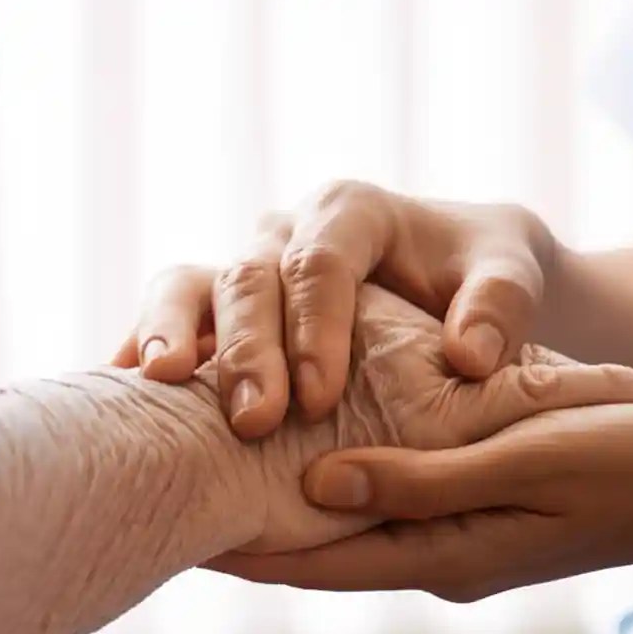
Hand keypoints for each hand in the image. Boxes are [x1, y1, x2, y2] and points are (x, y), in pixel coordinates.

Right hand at [112, 181, 557, 438]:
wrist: (460, 276)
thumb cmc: (484, 275)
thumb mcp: (511, 278)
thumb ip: (498, 308)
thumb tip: (466, 357)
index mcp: (353, 213)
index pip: (322, 261)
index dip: (315, 325)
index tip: (320, 395)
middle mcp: (289, 232)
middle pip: (251, 277)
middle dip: (248, 348)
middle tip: (255, 420)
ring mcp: (248, 266)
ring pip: (192, 282)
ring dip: (172, 331)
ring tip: (157, 381)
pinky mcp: (222, 307)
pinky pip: (172, 315)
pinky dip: (145, 344)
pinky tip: (121, 389)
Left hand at [209, 403, 632, 598]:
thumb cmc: (625, 463)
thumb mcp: (520, 460)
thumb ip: (419, 479)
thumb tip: (315, 489)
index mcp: (446, 554)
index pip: (322, 563)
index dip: (245, 551)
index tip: (173, 530)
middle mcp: (443, 558)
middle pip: (326, 554)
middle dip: (253, 533)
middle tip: (179, 495)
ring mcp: (463, 543)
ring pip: (356, 530)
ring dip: (293, 510)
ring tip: (228, 474)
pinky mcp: (480, 516)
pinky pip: (395, 507)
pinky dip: (346, 490)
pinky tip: (319, 461)